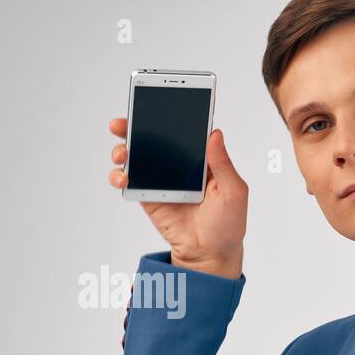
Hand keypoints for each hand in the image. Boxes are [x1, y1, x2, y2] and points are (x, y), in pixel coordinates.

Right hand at [106, 117, 246, 279]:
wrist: (210, 255)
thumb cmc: (228, 225)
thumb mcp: (234, 193)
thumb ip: (224, 164)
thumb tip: (215, 133)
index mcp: (202, 158)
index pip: (185, 128)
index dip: (172, 112)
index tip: (157, 99)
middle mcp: (179, 163)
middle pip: (154, 136)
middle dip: (134, 125)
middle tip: (122, 123)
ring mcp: (161, 178)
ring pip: (137, 154)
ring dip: (123, 148)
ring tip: (122, 152)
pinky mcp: (148, 195)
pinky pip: (129, 180)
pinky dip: (120, 175)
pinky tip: (122, 177)